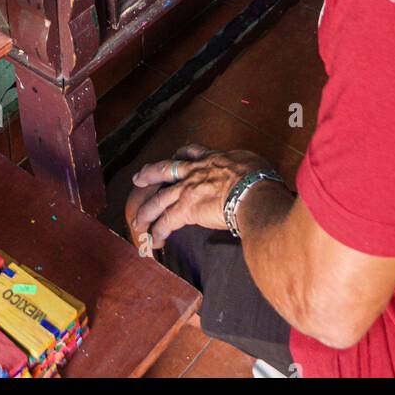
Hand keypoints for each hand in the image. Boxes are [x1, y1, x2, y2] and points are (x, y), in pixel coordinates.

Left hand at [129, 144, 271, 249]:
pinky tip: (153, 241)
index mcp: (211, 159)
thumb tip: (251, 174)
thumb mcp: (250, 163)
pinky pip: (167, 222)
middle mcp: (194, 172)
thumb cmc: (258, 178)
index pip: (191, 152)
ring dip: (146, 211)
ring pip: (159, 199)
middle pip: (164, 170)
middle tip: (138, 178)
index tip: (175, 158)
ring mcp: (188, 191)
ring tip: (137, 222)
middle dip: (149, 174)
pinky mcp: (186, 210)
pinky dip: (158, 232)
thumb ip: (243, 168)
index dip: (181, 156)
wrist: (251, 191)